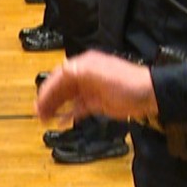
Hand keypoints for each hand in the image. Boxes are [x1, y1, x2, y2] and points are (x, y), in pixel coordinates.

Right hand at [35, 51, 157, 124]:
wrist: (149, 95)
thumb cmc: (127, 83)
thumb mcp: (99, 75)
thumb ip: (79, 73)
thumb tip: (62, 72)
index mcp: (85, 65)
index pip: (59, 76)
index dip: (47, 90)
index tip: (38, 103)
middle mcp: (86, 76)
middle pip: (60, 87)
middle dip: (48, 99)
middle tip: (38, 114)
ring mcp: (91, 90)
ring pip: (67, 98)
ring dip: (55, 107)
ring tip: (45, 119)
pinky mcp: (97, 103)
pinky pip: (78, 108)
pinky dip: (69, 114)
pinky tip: (62, 121)